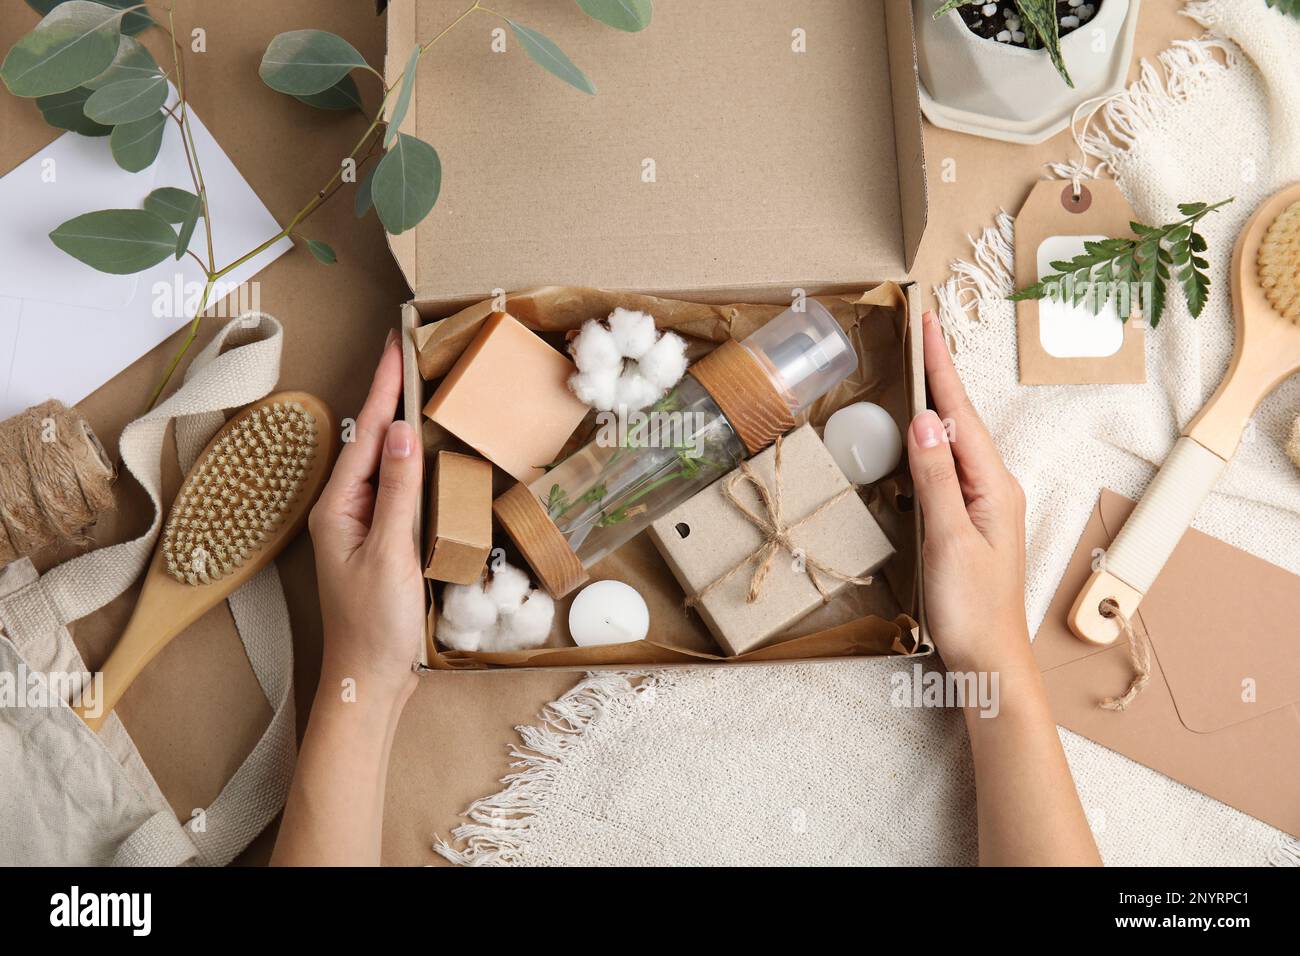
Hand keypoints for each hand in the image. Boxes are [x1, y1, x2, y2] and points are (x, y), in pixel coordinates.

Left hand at [308, 330, 423, 706]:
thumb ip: (397, 492)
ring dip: (401, 428)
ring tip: (420, 391)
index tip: (396, 346)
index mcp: (339, 507)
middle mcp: (345, 510)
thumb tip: (400, 432)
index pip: (365, 434)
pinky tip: (428, 457)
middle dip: (390, 398)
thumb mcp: (390, 553)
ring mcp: (362, 527)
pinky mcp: (382, 544)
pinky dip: (413, 466)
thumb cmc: (375, 625)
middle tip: (412, 355)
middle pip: (371, 441)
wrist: (370, 680)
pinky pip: (396, 491)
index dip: (383, 388)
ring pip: (384, 464)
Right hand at [908, 311, 1028, 674]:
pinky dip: (933, 440)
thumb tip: (924, 422)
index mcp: (992, 486)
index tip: (927, 324)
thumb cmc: (971, 607)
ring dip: (937, 402)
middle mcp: (994, 488)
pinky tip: (922, 435)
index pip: (959, 414)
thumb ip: (935, 479)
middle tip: (922, 331)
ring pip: (956, 441)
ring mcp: (984, 504)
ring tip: (921, 367)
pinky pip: (950, 466)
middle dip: (940, 373)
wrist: (990, 658)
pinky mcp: (970, 521)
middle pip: (960, 419)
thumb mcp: (948, 539)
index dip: (940, 368)